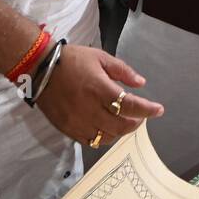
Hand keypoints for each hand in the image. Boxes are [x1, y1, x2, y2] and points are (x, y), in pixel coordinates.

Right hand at [36, 44, 163, 145]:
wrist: (39, 69)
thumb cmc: (72, 60)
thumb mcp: (100, 57)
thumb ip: (122, 71)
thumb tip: (141, 83)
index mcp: (99, 89)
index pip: (130, 105)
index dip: (148, 110)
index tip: (158, 110)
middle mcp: (89, 109)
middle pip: (121, 126)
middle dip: (136, 123)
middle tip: (141, 116)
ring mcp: (77, 122)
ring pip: (106, 137)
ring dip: (120, 132)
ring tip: (124, 121)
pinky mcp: (67, 129)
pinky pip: (90, 141)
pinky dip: (102, 137)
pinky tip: (106, 128)